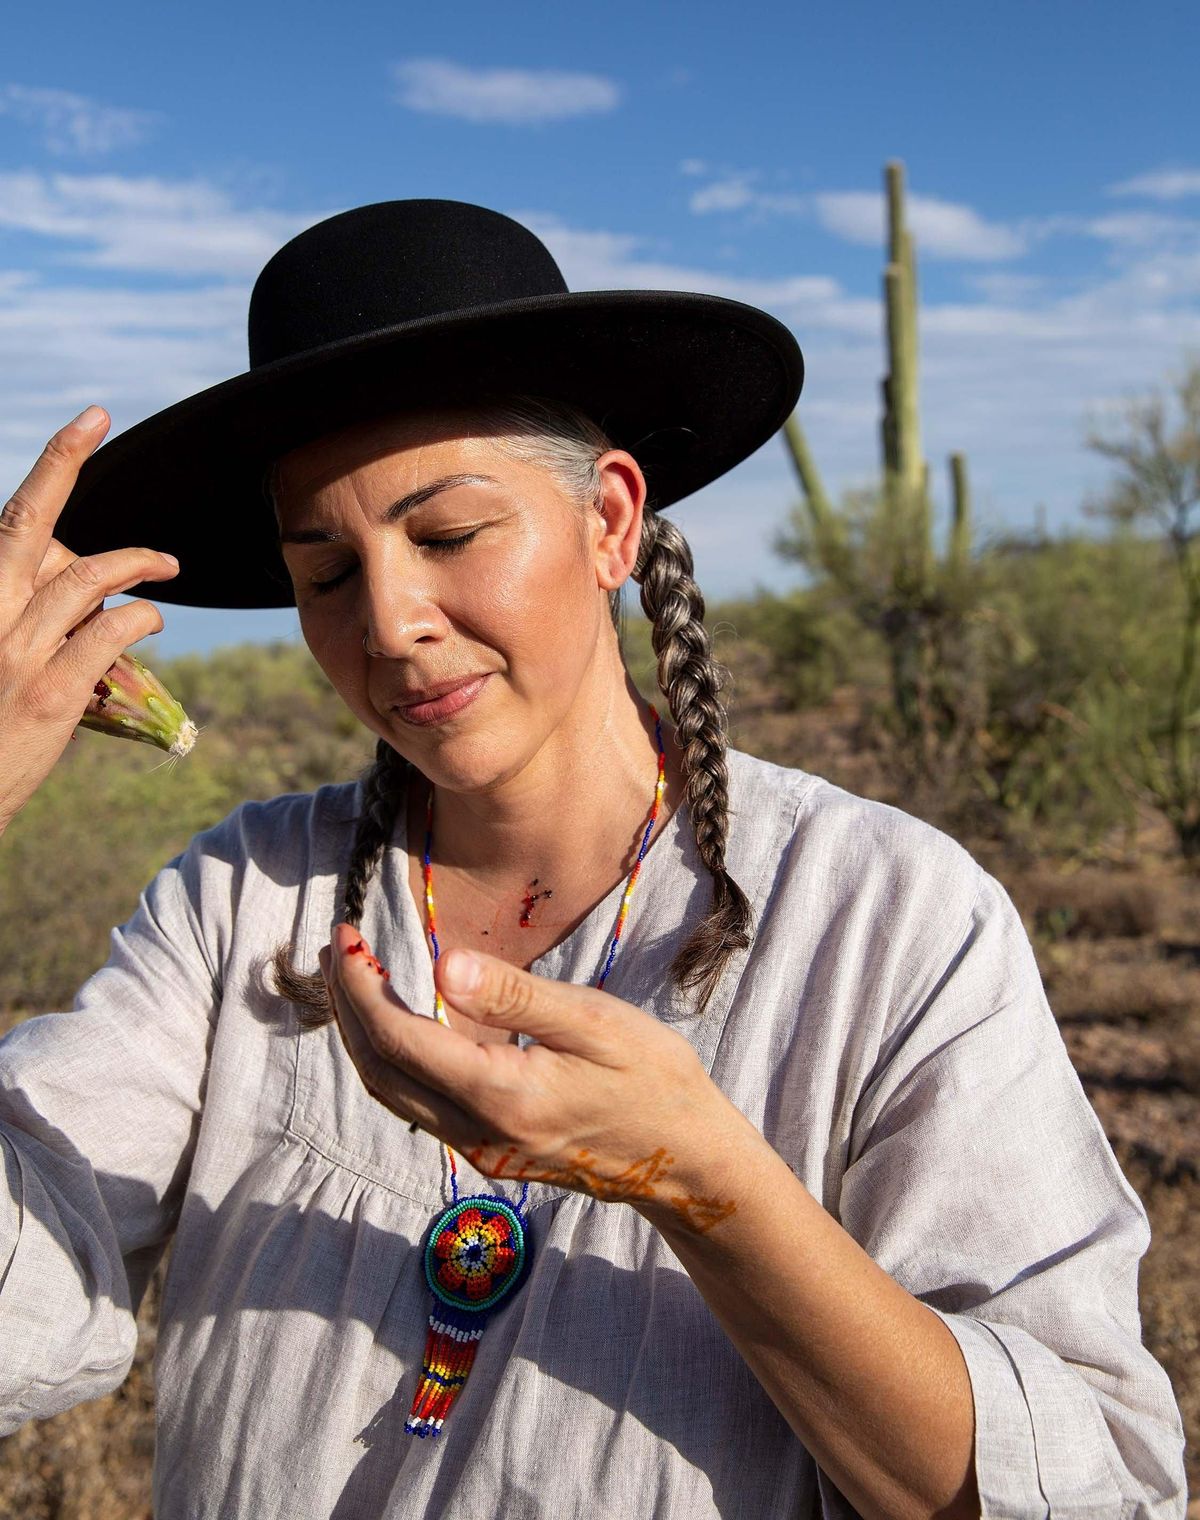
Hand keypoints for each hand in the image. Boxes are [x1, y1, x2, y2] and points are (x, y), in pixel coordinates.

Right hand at [0, 407, 179, 831]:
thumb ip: (23, 610)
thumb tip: (82, 579)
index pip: (13, 522)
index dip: (54, 468)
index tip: (86, 423)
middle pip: (30, 524)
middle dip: (61, 460)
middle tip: (96, 416)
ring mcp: (15, 654)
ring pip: (87, 579)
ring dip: (136, 562)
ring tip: (166, 564)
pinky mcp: (50, 695)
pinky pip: (111, 633)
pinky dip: (140, 616)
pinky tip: (152, 617)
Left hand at [319, 922, 741, 1230]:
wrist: (685, 1160)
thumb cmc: (652, 1079)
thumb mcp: (594, 1022)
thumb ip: (515, 997)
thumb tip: (442, 964)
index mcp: (500, 1095)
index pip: (399, 1039)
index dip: (360, 987)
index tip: (346, 935)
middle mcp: (478, 1133)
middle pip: (380, 1071)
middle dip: (348, 1008)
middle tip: (338, 947)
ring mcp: (480, 1150)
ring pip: (393, 1094)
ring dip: (363, 1037)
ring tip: (354, 980)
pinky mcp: (489, 1152)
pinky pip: (418, 1105)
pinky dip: (393, 1060)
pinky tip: (401, 1022)